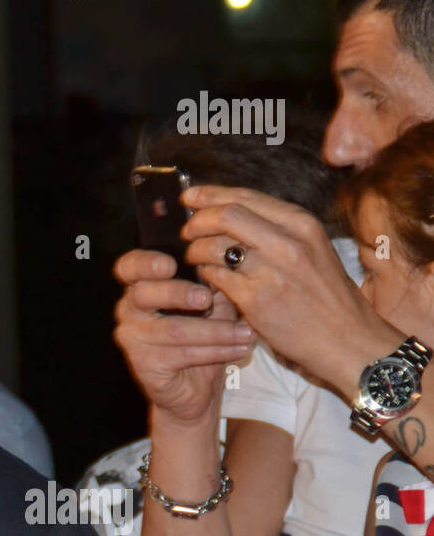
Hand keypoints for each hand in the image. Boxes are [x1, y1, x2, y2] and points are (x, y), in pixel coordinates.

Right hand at [113, 249, 255, 425]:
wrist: (194, 392)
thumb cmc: (201, 342)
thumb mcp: (211, 309)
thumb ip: (213, 287)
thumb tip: (228, 265)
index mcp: (141, 288)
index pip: (129, 268)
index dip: (144, 263)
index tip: (170, 265)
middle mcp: (129, 311)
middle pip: (144, 294)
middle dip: (178, 294)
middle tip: (207, 298)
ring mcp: (133, 338)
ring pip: (174, 329)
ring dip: (215, 331)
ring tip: (246, 333)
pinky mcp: (144, 364)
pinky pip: (182, 354)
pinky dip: (216, 351)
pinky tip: (239, 349)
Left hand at [180, 185, 400, 395]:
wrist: (348, 340)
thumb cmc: (327, 296)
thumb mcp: (312, 249)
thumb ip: (276, 229)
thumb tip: (228, 212)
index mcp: (301, 224)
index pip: (245, 197)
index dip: (209, 194)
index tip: (189, 197)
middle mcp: (287, 242)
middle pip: (224, 215)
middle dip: (197, 221)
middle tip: (187, 232)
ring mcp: (270, 270)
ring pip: (213, 246)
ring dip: (195, 251)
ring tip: (196, 259)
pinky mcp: (256, 299)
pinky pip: (214, 277)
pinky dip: (204, 276)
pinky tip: (208, 281)